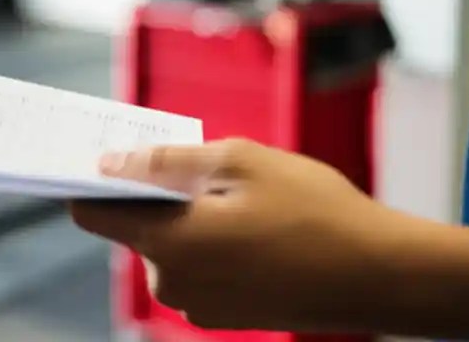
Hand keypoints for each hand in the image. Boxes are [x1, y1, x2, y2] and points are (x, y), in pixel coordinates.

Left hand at [70, 138, 406, 332]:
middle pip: (134, 227)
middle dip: (153, 192)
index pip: (90, 213)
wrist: (382, 277)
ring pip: (170, 245)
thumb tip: (112, 162)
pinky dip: (211, 242)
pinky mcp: (224, 316)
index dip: (86, 179)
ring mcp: (198, 307)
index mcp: (167, 244)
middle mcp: (172, 284)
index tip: (90, 152)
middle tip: (195, 160)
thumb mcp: (238, 162)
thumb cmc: (315, 211)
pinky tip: (255, 226)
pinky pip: (198, 267)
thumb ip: (165, 161)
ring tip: (242, 195)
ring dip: (188, 216)